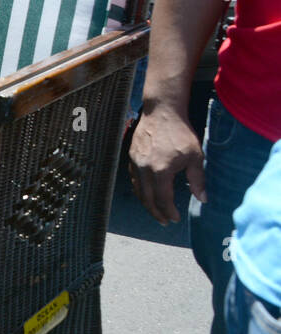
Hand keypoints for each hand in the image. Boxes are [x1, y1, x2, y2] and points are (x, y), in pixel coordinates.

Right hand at [129, 105, 205, 224]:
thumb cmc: (181, 133)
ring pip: (138, 190)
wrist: (162, 112)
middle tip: (164, 221)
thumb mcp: (195, 156)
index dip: (169, 212)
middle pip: (147, 199)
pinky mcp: (131, 157)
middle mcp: (144, 169)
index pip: (163, 199)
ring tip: (155, 210)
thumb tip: (202, 198)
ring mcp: (135, 163)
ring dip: (146, 203)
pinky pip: (133, 179)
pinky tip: (147, 192)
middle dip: (156, 212)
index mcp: (160, 171)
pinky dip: (140, 190)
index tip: (175, 219)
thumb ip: (198, 179)